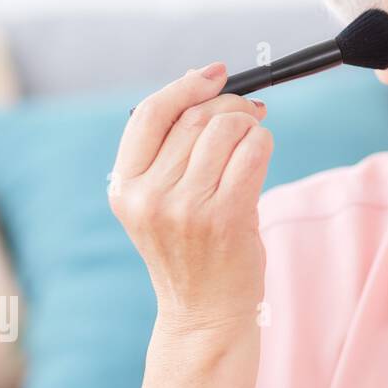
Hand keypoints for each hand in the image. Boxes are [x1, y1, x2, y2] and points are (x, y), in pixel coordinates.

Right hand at [109, 62, 271, 334]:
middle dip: (230, 105)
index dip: (186, 85)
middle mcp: (149, 195)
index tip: (216, 73)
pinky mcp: (225, 216)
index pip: (151, 113)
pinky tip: (260, 155)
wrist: (204, 314)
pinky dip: (263, 143)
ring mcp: (186, 207)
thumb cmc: (190, 251)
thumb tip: (207, 86)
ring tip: (253, 139)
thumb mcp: (158, 203)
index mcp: (125, 186)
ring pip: (227, 130)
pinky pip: (253, 152)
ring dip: (250, 125)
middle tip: (250, 112)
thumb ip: (171, 152)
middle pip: (196, 117)